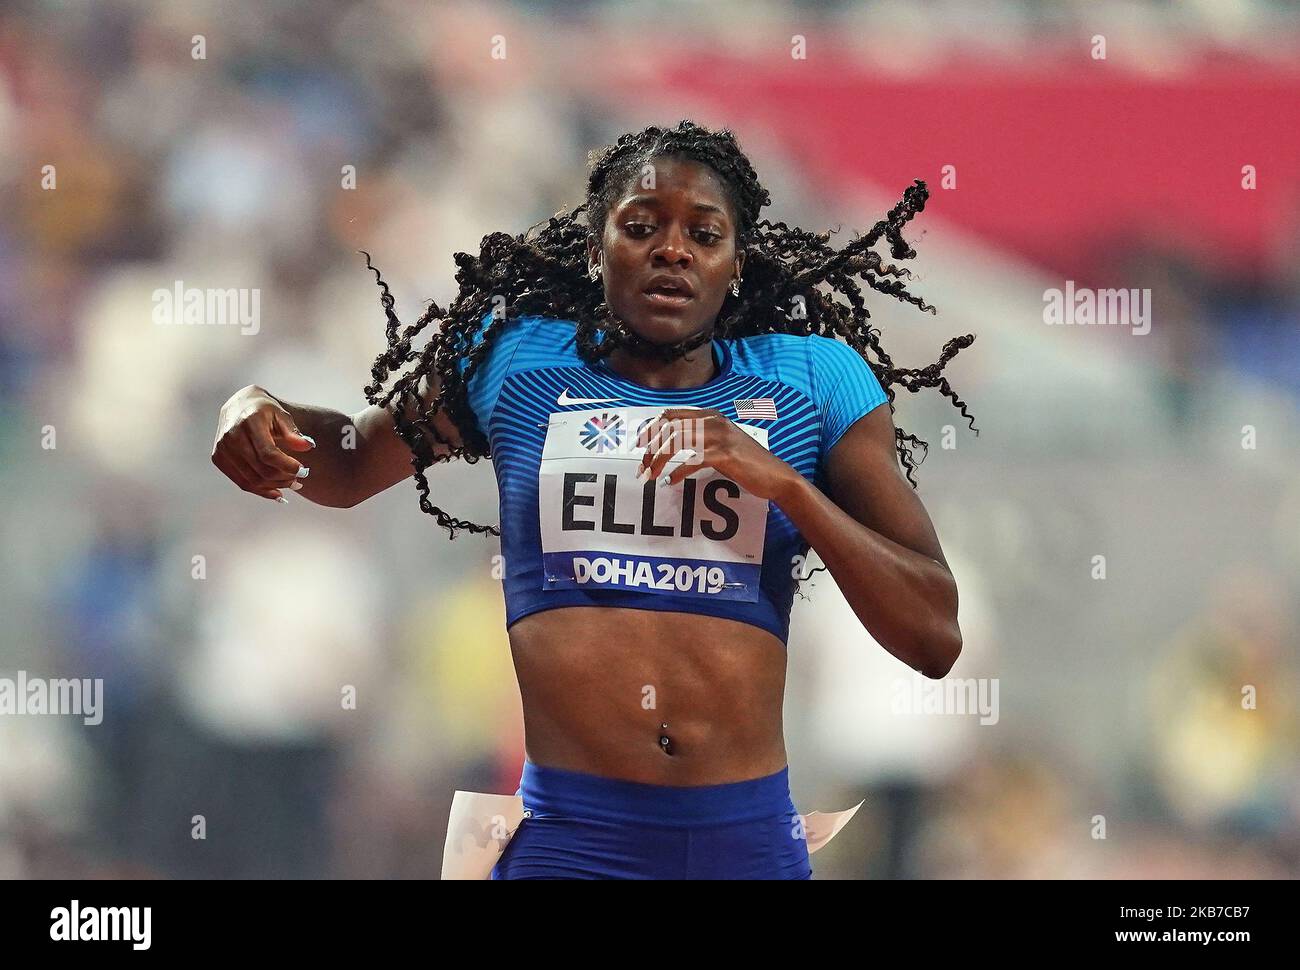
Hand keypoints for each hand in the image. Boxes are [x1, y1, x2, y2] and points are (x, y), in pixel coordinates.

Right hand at [212, 386, 315, 501]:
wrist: (239, 405)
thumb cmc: (265, 411)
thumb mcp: (282, 415)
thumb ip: (293, 433)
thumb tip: (308, 446)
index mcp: (249, 422)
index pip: (268, 453)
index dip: (287, 466)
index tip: (303, 471)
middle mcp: (232, 436)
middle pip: (261, 469)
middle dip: (284, 478)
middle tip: (300, 479)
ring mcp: (222, 448)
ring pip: (252, 480)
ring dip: (275, 486)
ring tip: (292, 484)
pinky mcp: (218, 458)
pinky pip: (242, 482)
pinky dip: (261, 490)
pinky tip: (277, 491)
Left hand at [634, 407, 800, 502]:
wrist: (775, 476)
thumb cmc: (746, 462)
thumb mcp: (721, 443)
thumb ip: (700, 438)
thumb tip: (669, 442)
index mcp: (710, 415)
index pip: (671, 414)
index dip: (651, 428)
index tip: (639, 445)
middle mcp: (713, 421)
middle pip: (670, 428)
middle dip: (651, 448)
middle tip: (642, 467)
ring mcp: (720, 436)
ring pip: (677, 442)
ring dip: (659, 460)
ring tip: (650, 475)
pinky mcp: (725, 454)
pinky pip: (692, 460)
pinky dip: (677, 472)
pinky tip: (670, 482)